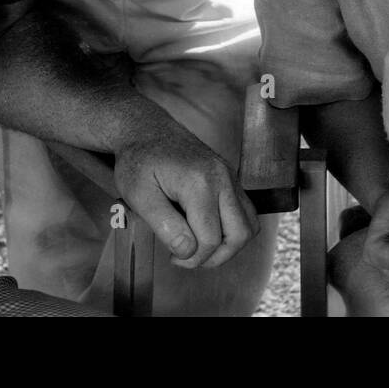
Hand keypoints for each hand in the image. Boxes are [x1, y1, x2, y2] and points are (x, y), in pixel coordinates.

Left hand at [113, 124, 257, 270]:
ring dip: (229, 244)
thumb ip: (165, 226)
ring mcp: (230, 177)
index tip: (172, 257)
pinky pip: (245, 211)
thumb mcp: (139, 195)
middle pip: (240, 234)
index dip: (192, 258)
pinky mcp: (230, 178)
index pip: (210, 239)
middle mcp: (223, 179)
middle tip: (189, 257)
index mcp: (200, 183)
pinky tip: (205, 229)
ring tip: (200, 246)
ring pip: (250, 224)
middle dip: (216, 257)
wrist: (147, 129)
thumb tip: (188, 251)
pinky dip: (231, 228)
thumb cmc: (139, 160)